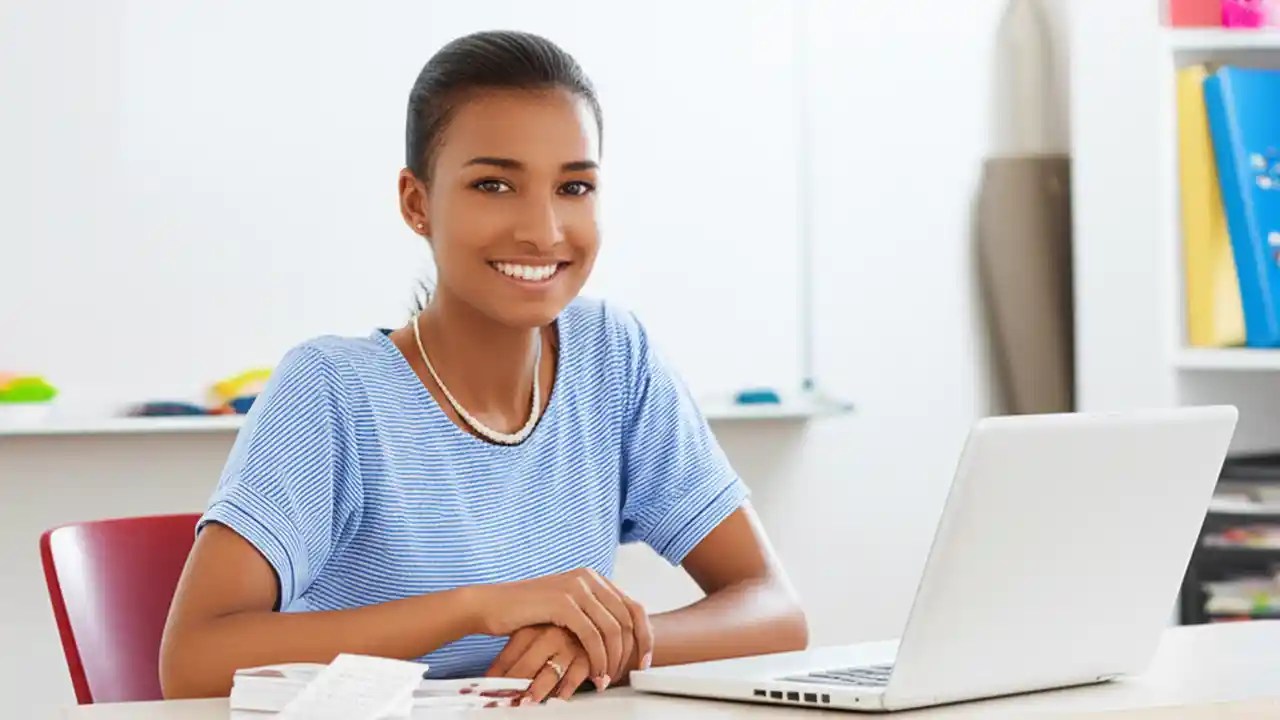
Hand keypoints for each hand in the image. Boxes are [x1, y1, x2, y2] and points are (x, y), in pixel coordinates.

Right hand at [471, 568, 652, 686]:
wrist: (490, 605)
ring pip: (612, 629)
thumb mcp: (565, 608)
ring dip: (613, 659)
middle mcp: (589, 578)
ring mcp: (577, 588)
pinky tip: (596, 674)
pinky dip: (598, 659)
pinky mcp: (563, 603)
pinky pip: (593, 636)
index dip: (645, 636)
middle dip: (631, 651)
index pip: (633, 607)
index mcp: (593, 578)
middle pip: (628, 618)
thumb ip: (590, 614)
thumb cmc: (525, 612)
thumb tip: (619, 638)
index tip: (644, 660)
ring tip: (606, 679)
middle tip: (626, 674)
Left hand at [486, 626, 606, 702]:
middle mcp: (548, 636)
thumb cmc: (559, 631)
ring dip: (536, 693)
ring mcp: (568, 645)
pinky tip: (557, 700)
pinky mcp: (587, 654)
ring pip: (548, 675)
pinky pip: (574, 677)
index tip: (486, 694)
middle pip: (525, 668)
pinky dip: (565, 691)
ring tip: (525, 705)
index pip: (506, 659)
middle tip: (502, 702)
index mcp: (530, 630)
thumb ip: (516, 657)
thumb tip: (490, 679)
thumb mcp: (534, 636)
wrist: (591, 618)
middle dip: (512, 689)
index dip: (495, 679)